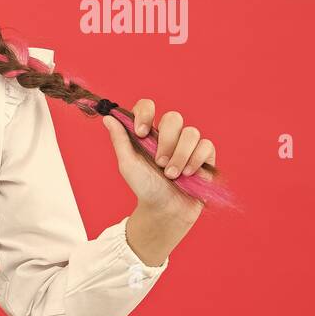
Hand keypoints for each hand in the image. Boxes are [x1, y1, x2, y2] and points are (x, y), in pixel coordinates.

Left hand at [100, 98, 215, 226]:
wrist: (165, 209)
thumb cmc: (145, 187)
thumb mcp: (128, 165)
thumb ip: (120, 140)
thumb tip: (108, 118)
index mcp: (148, 133)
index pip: (147, 107)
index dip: (145, 113)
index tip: (140, 132)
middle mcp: (169, 135)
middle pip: (173, 118)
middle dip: (166, 141)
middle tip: (159, 163)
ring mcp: (188, 144)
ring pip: (191, 132)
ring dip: (180, 156)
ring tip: (171, 175)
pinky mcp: (205, 155)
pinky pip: (206, 146)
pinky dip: (195, 160)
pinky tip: (188, 174)